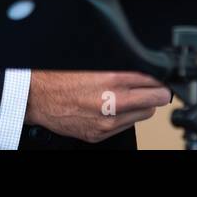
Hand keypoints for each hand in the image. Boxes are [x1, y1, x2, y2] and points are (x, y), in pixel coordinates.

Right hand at [25, 70, 171, 143]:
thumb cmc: (60, 76)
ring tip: (128, 97)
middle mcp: (112, 103)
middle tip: (153, 88)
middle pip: (155, 101)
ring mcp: (107, 122)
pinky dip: (125, 117)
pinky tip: (113, 108)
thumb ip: (120, 66)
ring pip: (144, 115)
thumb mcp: (93, 62)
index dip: (158, 79)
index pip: (153, 82)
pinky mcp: (100, 134)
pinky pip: (126, 126)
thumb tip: (142, 69)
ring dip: (141, 106)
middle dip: (155, 93)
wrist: (37, 96)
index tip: (159, 79)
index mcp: (112, 80)